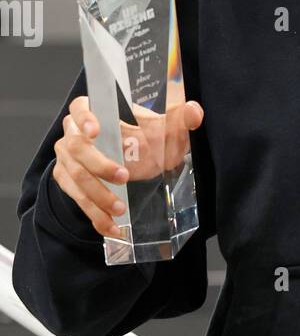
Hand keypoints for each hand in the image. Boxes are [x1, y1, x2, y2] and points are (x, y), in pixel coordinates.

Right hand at [52, 93, 204, 238]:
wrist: (130, 158)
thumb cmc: (142, 137)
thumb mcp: (163, 128)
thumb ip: (179, 118)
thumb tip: (195, 113)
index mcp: (93, 112)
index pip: (79, 108)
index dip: (84, 118)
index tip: (96, 131)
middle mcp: (73, 134)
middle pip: (76, 147)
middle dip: (99, 165)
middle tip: (124, 177)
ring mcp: (67, 159)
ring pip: (76, 177)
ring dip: (97, 195)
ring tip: (120, 209)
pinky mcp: (68, 182)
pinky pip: (77, 199)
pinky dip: (94, 215)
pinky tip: (111, 227)